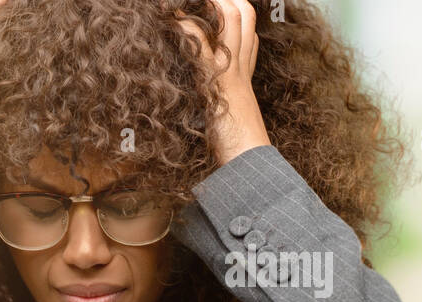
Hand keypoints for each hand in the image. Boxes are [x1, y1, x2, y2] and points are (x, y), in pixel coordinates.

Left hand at [176, 0, 271, 164]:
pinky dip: (184, 25)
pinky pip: (200, 41)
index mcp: (244, 77)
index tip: (214, 10)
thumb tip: (214, 114)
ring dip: (208, 4)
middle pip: (244, 13)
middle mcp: (241, 68)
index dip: (235, 15)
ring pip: (229, 16)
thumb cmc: (239, 154)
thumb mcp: (231, 124)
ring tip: (181, 4)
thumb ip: (222, 109)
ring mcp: (230, 70)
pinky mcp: (215, 78)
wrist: (249, 165)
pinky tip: (171, 19)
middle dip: (224, 0)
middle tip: (204, 0)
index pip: (249, 34)